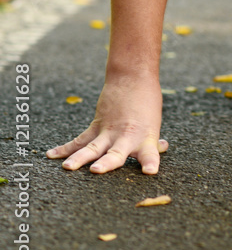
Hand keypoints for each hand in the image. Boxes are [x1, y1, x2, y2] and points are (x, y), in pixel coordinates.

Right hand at [46, 74, 167, 174]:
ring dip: (80, 158)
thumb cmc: (147, 103)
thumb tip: (161, 148)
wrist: (133, 77)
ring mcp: (109, 132)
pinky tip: (51, 155)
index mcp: (145, 138)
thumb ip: (152, 141)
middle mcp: (126, 137)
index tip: (150, 171)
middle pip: (116, 153)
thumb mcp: (154, 123)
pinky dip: (65, 149)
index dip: (151, 162)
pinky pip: (79, 140)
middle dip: (107, 163)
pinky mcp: (97, 126)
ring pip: (92, 147)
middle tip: (97, 170)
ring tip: (68, 166)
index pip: (150, 154)